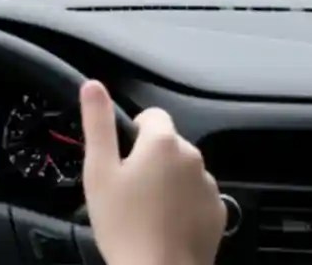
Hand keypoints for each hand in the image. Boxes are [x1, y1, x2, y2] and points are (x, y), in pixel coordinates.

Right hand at [80, 81, 224, 264]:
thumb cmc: (123, 226)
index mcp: (162, 141)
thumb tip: (93, 85)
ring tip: (146, 211)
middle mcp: (192, 156)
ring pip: (184, 171)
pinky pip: (198, 196)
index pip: (152, 116)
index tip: (122, 160)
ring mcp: (209, 184)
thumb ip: (98, 124)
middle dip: (151, 160)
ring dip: (169, 182)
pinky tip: (166, 225)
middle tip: (129, 190)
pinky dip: (184, 204)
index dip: (134, 134)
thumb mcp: (99, 172)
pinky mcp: (218, 210)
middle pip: (168, 144)